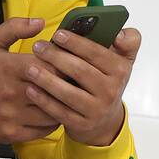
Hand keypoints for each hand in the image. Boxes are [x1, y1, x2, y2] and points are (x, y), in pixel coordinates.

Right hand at [0, 17, 63, 144]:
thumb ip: (15, 28)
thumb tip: (40, 22)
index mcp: (10, 68)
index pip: (50, 66)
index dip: (63, 65)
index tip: (66, 64)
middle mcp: (13, 93)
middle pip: (54, 89)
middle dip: (67, 85)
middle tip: (73, 82)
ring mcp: (13, 115)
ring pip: (52, 113)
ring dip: (62, 105)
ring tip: (65, 98)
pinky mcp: (12, 133)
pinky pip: (43, 131)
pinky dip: (52, 123)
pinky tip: (52, 114)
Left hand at [23, 26, 140, 146]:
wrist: (104, 120)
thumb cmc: (106, 81)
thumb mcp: (123, 60)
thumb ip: (128, 41)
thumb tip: (119, 33)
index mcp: (120, 70)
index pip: (97, 53)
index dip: (76, 42)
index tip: (58, 34)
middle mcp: (111, 91)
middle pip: (80, 71)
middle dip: (56, 57)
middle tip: (38, 47)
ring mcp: (97, 110)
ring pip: (68, 93)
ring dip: (46, 79)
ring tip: (30, 68)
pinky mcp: (82, 124)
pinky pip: (59, 112)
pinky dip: (44, 100)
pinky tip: (31, 89)